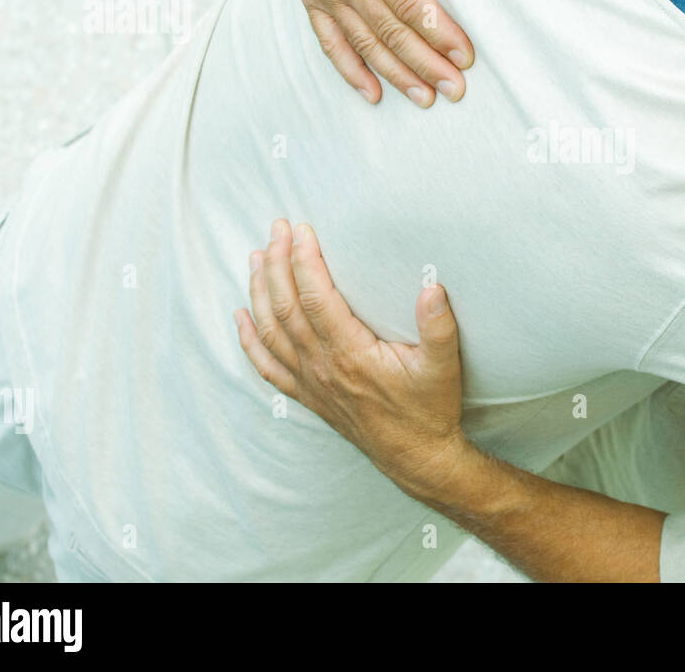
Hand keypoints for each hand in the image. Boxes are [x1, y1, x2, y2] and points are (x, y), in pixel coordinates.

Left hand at [233, 220, 470, 494]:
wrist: (416, 457)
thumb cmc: (430, 410)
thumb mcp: (444, 367)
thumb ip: (439, 327)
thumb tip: (432, 287)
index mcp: (350, 354)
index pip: (315, 297)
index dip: (305, 260)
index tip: (303, 229)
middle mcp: (322, 366)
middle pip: (286, 306)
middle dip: (278, 263)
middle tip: (277, 228)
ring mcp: (310, 382)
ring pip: (271, 330)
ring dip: (259, 291)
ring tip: (257, 257)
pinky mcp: (308, 395)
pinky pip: (267, 365)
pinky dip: (249, 339)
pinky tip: (240, 317)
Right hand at [271, 0, 485, 105]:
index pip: (409, 2)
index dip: (438, 32)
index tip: (465, 56)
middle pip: (390, 31)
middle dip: (425, 64)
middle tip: (456, 90)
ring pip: (364, 42)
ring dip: (395, 75)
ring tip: (426, 99)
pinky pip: (329, 41)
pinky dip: (350, 70)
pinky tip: (373, 95)